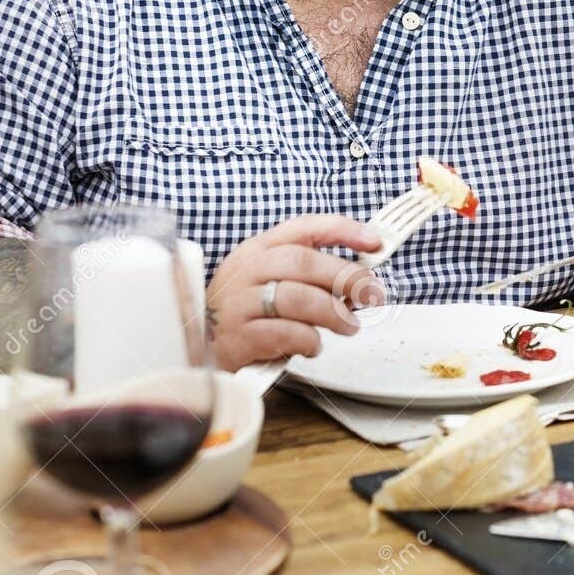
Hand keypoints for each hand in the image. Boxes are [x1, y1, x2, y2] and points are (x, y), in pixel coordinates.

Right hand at [206, 215, 382, 367]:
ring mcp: (238, 303)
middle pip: (303, 262)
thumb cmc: (245, 312)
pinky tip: (312, 345)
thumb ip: (310, 277)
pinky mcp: (236, 337)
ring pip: (296, 298)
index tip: (374, 242)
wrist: (199, 347)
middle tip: (371, 295)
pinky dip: (309, 340)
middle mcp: (246, 270)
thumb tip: (359, 282)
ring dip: (333, 313)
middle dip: (347, 277)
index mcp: (258, 249)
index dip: (342, 230)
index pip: (303, 228)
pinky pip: (284, 333)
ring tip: (348, 326)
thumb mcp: (271, 282)